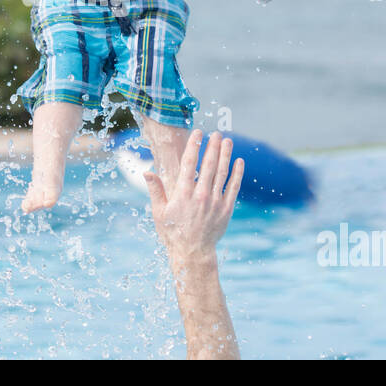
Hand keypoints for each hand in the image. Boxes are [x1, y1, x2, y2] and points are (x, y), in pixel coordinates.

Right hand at [142, 130, 243, 266]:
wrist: (193, 253)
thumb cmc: (173, 232)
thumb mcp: (159, 212)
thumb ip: (155, 190)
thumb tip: (146, 171)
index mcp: (183, 194)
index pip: (189, 164)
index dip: (194, 146)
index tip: (198, 133)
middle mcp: (201, 196)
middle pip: (209, 165)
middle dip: (213, 147)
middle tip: (217, 133)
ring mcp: (215, 202)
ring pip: (222, 173)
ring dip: (226, 155)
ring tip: (228, 141)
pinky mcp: (226, 209)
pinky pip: (233, 188)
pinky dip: (237, 174)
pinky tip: (240, 162)